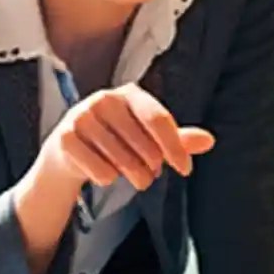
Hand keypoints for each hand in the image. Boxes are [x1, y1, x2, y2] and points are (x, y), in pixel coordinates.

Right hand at [41, 84, 214, 191]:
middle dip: (153, 169)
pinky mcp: (65, 138)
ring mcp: (82, 117)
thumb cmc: (117, 139)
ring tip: (130, 174)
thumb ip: (177, 139)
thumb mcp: (149, 137)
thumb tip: (209, 140)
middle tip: (150, 173)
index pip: (158, 120)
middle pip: (144, 147)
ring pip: (123, 163)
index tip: (185, 170)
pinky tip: (102, 169)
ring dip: (133, 177)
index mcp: (130, 94)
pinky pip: (101, 172)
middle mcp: (104, 99)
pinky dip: (107, 179)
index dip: (175, 148)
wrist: (70, 147)